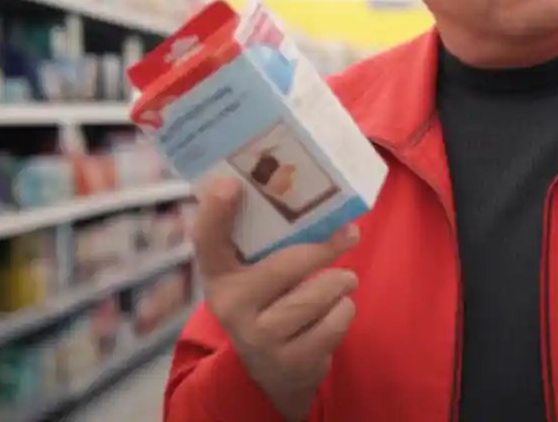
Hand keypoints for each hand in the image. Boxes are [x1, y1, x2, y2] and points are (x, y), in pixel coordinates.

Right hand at [193, 177, 359, 421]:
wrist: (271, 374)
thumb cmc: (268, 305)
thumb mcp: (253, 276)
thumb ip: (266, 240)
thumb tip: (301, 184)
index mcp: (220, 278)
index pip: (208, 243)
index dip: (215, 213)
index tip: (229, 184)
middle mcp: (233, 308)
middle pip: (286, 266)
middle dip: (326, 249)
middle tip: (349, 236)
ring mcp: (261, 338)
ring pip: (318, 295)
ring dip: (342, 282)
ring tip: (344, 280)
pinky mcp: (293, 361)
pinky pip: (336, 321)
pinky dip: (345, 310)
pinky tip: (336, 311)